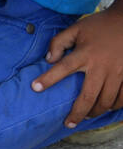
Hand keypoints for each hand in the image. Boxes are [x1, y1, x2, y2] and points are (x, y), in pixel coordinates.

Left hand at [32, 8, 122, 127]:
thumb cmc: (101, 25)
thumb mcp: (77, 28)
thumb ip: (59, 42)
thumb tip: (49, 60)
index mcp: (85, 53)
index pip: (62, 68)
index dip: (48, 79)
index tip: (35, 88)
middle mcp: (101, 66)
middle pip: (87, 97)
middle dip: (77, 114)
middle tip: (69, 123)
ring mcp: (118, 73)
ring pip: (106, 101)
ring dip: (95, 112)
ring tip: (87, 115)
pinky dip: (115, 106)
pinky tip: (108, 107)